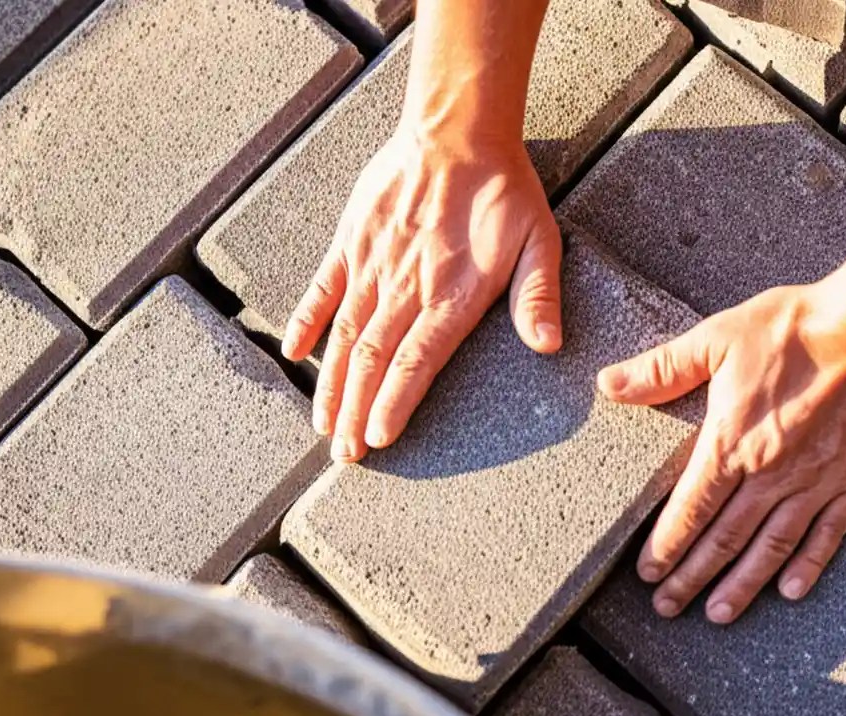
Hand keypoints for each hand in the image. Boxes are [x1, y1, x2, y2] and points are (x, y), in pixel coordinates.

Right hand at [281, 128, 561, 462]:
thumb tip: (548, 346)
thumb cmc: (504, 190)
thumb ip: (538, 296)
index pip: (417, 361)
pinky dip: (308, 321)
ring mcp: (374, 264)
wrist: (457, 130)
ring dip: (332, 383)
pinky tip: (296, 354)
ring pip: (346, 335)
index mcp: (452, 294)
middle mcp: (407, 286)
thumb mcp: (540, 240)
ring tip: (323, 424)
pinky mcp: (353, 241)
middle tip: (343, 455)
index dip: (394, 403)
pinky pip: (324, 287)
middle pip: (375, 360)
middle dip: (356, 411)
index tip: (375, 440)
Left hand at [597, 274, 845, 623]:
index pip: (691, 509)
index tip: (649, 574)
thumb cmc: (793, 329)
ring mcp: (815, 482)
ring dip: (742, 584)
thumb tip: (609, 384)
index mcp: (732, 442)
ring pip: (771, 547)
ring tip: (719, 613)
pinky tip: (790, 590)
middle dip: (692, 577)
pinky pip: (827, 534)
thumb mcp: (716, 338)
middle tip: (669, 607)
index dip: (667, 546)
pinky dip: (808, 566)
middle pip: (724, 538)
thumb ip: (662, 369)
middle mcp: (771, 473)